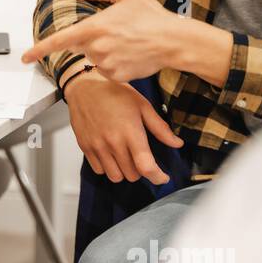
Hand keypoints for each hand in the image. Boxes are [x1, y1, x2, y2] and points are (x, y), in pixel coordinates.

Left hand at [21, 0, 184, 81]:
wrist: (174, 41)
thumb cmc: (151, 16)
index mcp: (95, 26)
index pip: (59, 40)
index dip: (39, 50)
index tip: (25, 57)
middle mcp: (97, 47)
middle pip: (81, 46)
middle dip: (93, 39)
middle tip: (118, 32)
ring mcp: (107, 63)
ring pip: (95, 59)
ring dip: (105, 51)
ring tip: (127, 42)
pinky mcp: (117, 76)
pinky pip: (107, 70)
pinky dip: (115, 63)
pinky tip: (130, 54)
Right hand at [64, 70, 183, 183]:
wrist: (84, 86)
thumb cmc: (114, 92)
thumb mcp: (142, 105)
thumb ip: (160, 128)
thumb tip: (177, 143)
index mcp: (130, 131)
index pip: (145, 166)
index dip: (157, 176)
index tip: (162, 177)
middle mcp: (113, 142)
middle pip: (132, 175)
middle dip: (141, 170)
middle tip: (141, 156)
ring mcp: (97, 146)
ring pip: (115, 177)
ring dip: (124, 171)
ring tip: (125, 156)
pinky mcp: (85, 147)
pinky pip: (99, 170)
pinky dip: (108, 167)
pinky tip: (110, 154)